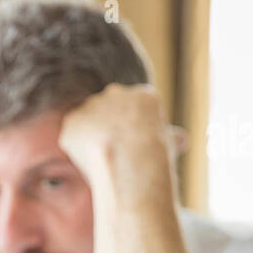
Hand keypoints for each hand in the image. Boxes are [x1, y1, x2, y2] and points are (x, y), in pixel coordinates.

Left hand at [58, 83, 183, 191]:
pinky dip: (78, 150)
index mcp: (144, 95)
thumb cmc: (155, 154)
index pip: (137, 111)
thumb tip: (181, 141)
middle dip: (111, 131)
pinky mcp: (72, 121)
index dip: (134, 131)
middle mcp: (116, 93)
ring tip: (104, 159)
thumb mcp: (171, 143)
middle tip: (116, 153)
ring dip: (93, 140)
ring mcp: (92, 105)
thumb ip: (170, 137)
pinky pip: (72, 137)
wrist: (130, 155)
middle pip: (111, 112)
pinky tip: (91, 160)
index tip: (135, 148)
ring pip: (89, 123)